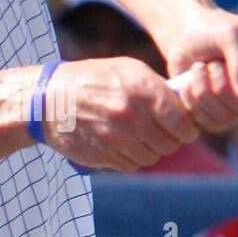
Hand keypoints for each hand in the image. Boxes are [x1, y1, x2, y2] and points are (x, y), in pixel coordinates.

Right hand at [40, 57, 202, 170]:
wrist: (50, 100)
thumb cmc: (95, 80)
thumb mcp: (128, 70)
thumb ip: (158, 88)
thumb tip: (186, 106)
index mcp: (142, 91)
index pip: (183, 123)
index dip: (187, 128)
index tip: (183, 127)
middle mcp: (131, 116)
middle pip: (170, 144)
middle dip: (169, 139)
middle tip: (160, 131)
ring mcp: (116, 138)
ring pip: (152, 157)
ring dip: (150, 150)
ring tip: (138, 135)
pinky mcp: (103, 155)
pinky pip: (131, 165)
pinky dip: (131, 157)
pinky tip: (121, 143)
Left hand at [163, 7, 237, 133]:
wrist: (187, 35)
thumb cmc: (215, 30)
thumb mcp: (232, 36)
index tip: (231, 68)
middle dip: (221, 82)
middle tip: (213, 62)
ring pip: (224, 117)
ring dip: (204, 88)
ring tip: (200, 67)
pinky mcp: (216, 117)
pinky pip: (206, 121)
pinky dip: (192, 99)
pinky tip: (189, 81)